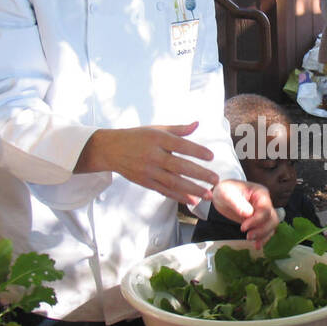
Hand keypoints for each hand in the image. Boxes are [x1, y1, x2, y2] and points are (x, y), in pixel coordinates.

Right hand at [77, 123, 219, 206]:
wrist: (111, 149)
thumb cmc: (137, 137)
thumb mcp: (156, 129)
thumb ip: (178, 129)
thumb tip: (197, 124)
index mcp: (157, 139)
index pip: (180, 145)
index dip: (196, 151)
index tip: (211, 156)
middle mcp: (153, 155)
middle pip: (179, 166)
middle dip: (199, 174)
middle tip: (216, 179)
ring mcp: (148, 171)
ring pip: (173, 182)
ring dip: (192, 190)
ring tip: (208, 194)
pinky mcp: (145, 182)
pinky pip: (164, 191)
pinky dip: (178, 197)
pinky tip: (192, 201)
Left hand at [211, 180, 277, 247]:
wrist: (221, 194)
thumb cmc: (225, 190)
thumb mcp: (227, 193)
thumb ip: (237, 203)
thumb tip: (248, 214)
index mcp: (261, 193)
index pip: (265, 209)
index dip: (256, 221)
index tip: (243, 227)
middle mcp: (265, 202)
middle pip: (272, 219)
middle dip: (262, 230)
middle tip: (248, 236)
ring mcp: (262, 212)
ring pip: (271, 226)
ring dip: (263, 235)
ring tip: (251, 241)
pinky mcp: (258, 220)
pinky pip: (265, 230)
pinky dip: (262, 238)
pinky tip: (257, 245)